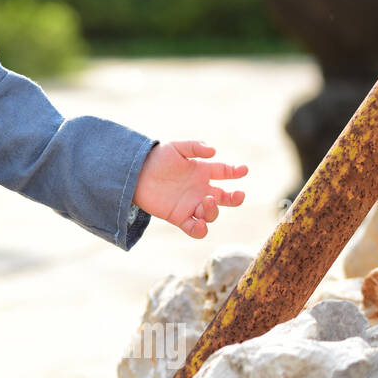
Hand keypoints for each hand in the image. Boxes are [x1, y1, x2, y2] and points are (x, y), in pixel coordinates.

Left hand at [132, 140, 247, 238]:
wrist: (134, 173)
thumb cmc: (156, 158)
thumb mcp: (176, 147)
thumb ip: (194, 146)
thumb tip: (214, 151)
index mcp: (202, 171)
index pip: (225, 173)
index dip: (236, 171)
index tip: (243, 170)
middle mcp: (200, 189)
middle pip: (225, 198)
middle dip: (235, 198)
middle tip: (238, 194)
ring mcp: (191, 204)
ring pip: (212, 214)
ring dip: (214, 210)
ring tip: (206, 200)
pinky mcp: (179, 217)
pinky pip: (195, 229)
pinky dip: (201, 230)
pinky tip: (201, 224)